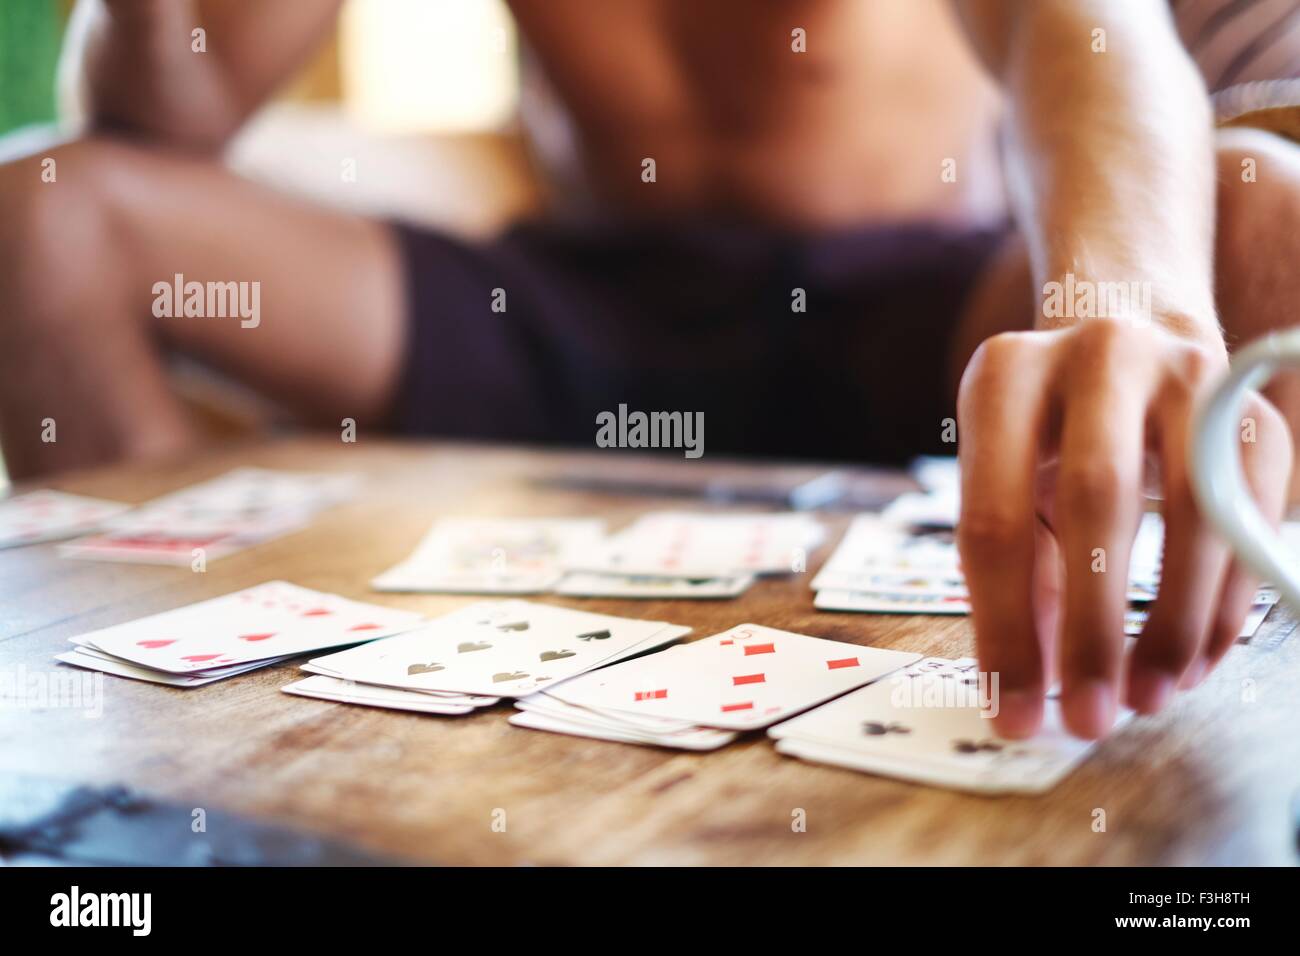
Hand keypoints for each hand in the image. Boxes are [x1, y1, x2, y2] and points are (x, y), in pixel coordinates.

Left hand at [956, 317, 1291, 738]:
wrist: (1128, 329)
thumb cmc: (1046, 431)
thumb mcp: (1005, 476)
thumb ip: (1013, 566)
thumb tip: (1025, 684)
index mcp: (1002, 376)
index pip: (994, 517)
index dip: (1004, 627)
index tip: (1015, 710)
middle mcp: (1096, 356)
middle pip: (1096, 502)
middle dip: (1095, 628)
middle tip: (1088, 717)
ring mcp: (1185, 374)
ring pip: (1191, 511)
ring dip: (1172, 625)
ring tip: (1146, 698)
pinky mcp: (1250, 410)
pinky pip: (1247, 519)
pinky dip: (1223, 603)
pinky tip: (1194, 661)